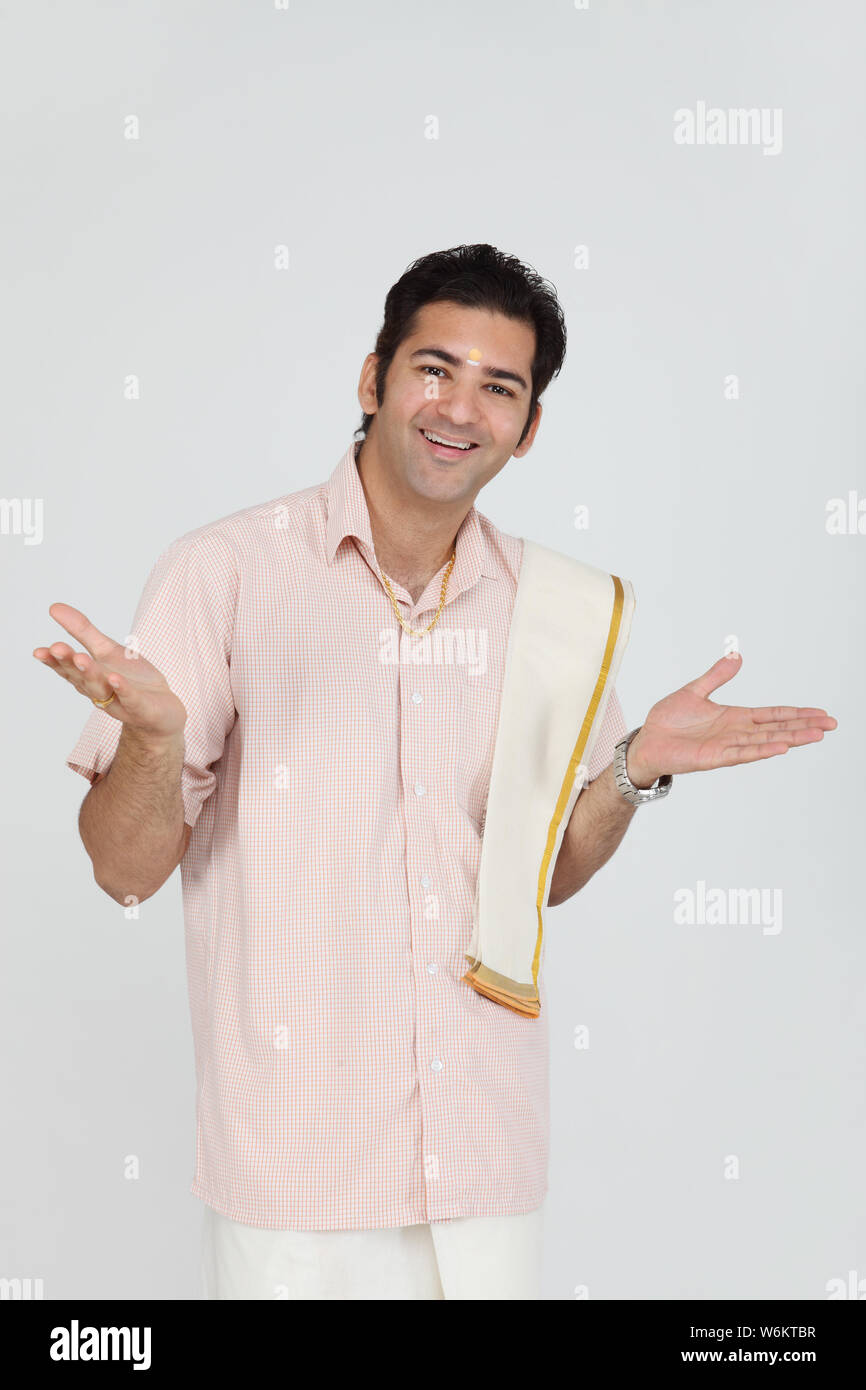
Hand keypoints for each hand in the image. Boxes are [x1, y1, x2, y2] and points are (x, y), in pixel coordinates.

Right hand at [33, 603, 186, 738]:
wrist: (163, 711)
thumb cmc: (131, 679)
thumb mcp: (107, 650)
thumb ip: (83, 631)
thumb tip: (54, 607)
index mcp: (88, 676)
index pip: (67, 668)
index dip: (54, 661)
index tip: (39, 651)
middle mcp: (99, 690)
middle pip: (81, 677)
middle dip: (68, 663)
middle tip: (56, 648)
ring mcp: (119, 701)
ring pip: (101, 688)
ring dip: (90, 673)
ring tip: (81, 658)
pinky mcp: (141, 708)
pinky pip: (130, 699)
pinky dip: (122, 689)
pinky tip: (114, 678)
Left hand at [627, 653, 836, 784]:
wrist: (646, 741)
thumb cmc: (668, 721)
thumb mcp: (695, 690)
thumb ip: (717, 676)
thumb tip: (736, 655)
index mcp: (734, 717)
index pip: (772, 714)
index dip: (796, 713)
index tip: (820, 713)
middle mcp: (736, 733)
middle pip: (777, 729)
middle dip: (804, 726)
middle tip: (831, 725)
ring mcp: (727, 746)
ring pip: (766, 741)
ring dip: (791, 738)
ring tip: (815, 735)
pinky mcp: (713, 757)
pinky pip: (742, 753)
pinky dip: (762, 750)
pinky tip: (781, 747)